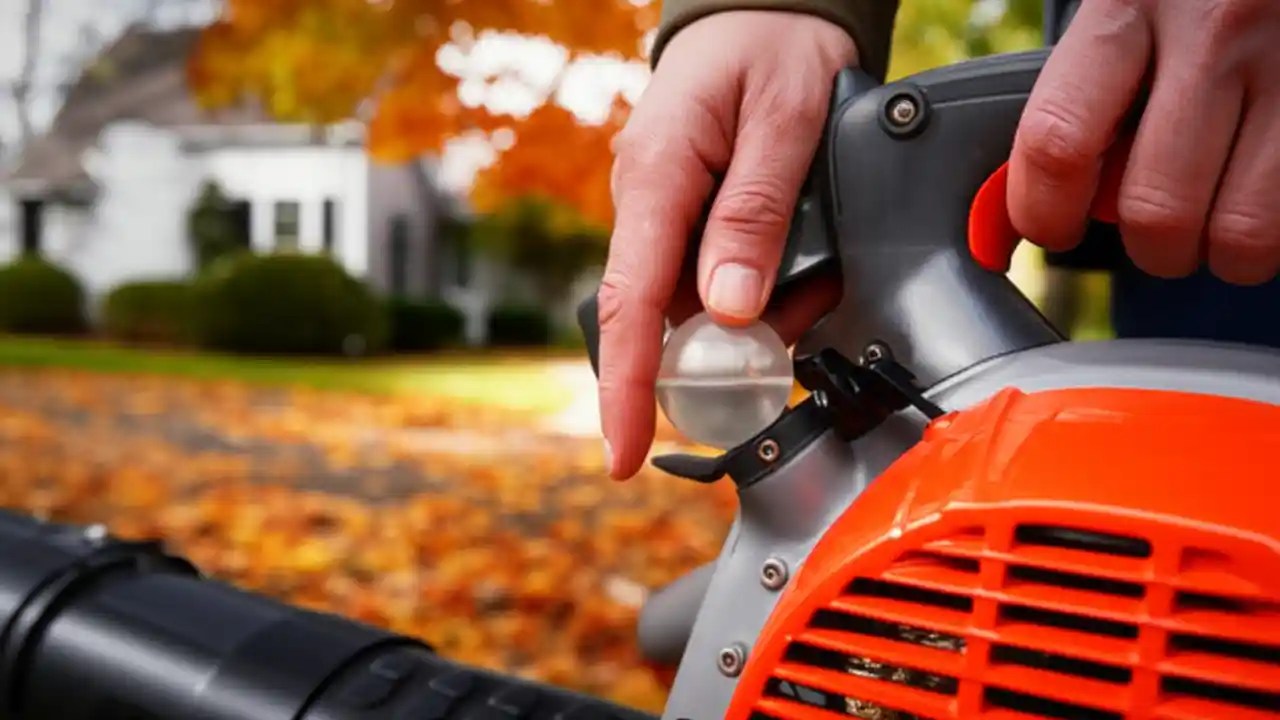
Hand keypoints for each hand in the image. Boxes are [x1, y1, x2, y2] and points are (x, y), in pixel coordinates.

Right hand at [597, 11, 853, 478]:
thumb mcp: (782, 120)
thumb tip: (731, 311)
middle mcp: (647, 203)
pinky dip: (768, 289)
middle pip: (663, 318)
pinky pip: (721, 278)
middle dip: (724, 353)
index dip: (627, 389)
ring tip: (818, 263)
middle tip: (794, 329)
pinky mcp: (690, 219)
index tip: (622, 456)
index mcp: (655, 179)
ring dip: (763, 313)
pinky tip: (806, 259)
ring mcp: (665, 214)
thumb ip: (756, 214)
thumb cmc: (770, 48)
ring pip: (702, 305)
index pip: (629, 304)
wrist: (766, 10)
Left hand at [1009, 0, 1279, 284]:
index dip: (1044, 210)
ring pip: (1241, 233)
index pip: (1058, 140)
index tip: (1048, 226)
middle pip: (1154, 208)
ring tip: (1222, 216)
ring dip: (1221, 250)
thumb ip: (1080, 88)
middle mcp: (1217, 27)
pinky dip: (1277, 229)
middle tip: (1156, 229)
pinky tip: (1267, 186)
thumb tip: (1020, 204)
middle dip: (1148, 246)